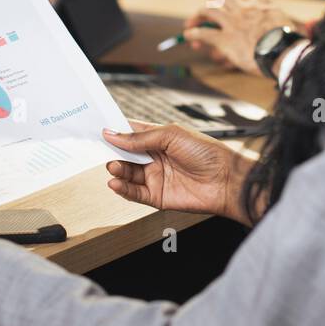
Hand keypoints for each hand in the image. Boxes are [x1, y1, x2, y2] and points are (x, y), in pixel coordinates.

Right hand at [102, 121, 255, 226]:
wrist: (226, 180)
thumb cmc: (207, 153)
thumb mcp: (171, 136)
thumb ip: (140, 138)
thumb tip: (113, 135)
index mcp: (159, 138)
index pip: (131, 132)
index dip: (115, 131)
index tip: (98, 129)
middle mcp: (155, 157)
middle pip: (125, 154)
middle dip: (112, 151)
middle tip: (100, 149)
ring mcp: (155, 176)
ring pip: (127, 173)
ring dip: (117, 169)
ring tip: (113, 166)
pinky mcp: (157, 196)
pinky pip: (134, 193)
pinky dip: (122, 188)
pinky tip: (116, 182)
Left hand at [183, 0, 302, 74]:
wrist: (283, 53)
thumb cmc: (287, 42)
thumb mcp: (284, 22)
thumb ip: (273, 19)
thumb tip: (270, 26)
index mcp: (260, 3)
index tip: (230, 6)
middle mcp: (243, 9)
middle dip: (211, 1)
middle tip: (205, 12)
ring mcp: (232, 23)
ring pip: (208, 9)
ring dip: (197, 16)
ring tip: (191, 24)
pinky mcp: (225, 39)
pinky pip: (203, 34)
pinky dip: (193, 34)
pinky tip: (189, 37)